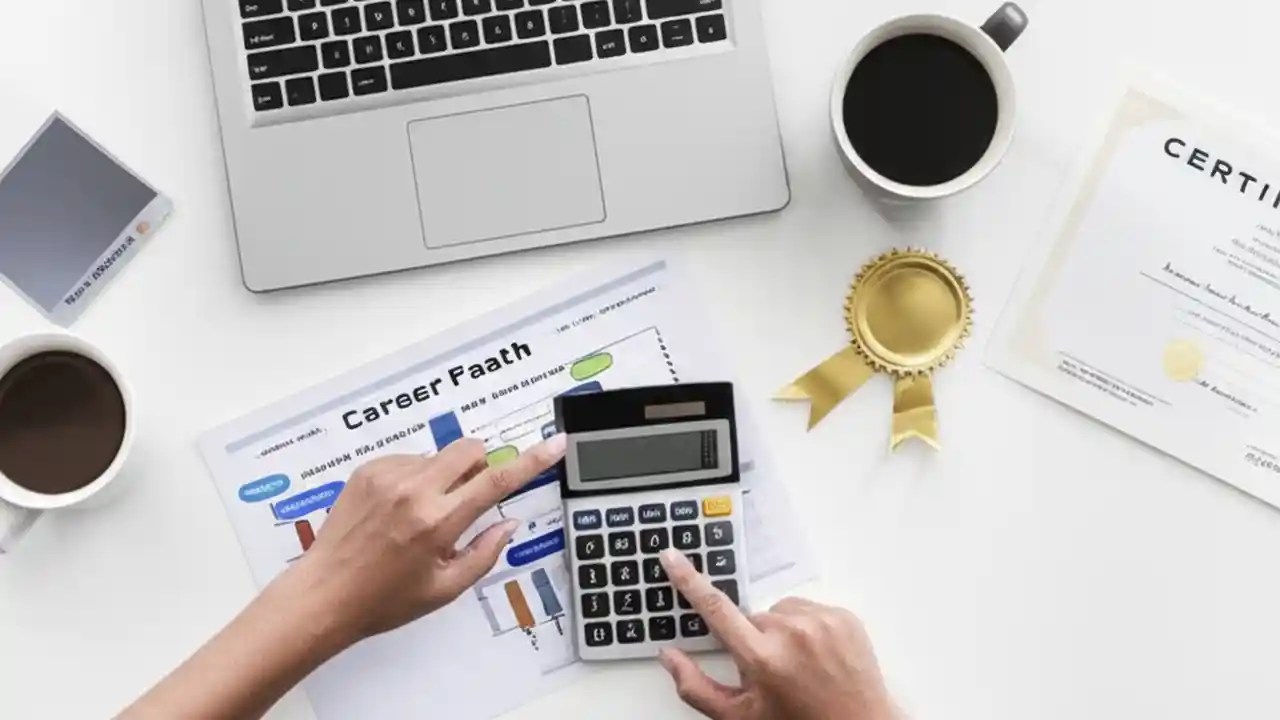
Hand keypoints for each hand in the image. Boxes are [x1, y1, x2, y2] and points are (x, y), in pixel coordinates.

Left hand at [282, 435, 566, 644]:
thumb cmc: (384, 600)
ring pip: (438, 456)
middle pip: (470, 449)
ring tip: (418, 517)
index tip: (555, 444)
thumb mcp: (445, 588)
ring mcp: (388, 476)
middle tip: (467, 497)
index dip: (532, 461)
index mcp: (438, 522)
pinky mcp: (368, 470)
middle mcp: (415, 491)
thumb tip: (508, 522)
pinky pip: (409, 460)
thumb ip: (485, 552)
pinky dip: (414, 478)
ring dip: (443, 477)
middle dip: (480, 465)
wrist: (323, 594)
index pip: (497, 482)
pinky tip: (397, 510)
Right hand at [657, 550, 898, 719]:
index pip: (716, 609)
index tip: (671, 556)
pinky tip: (816, 655)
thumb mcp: (740, 717)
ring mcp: (821, 621)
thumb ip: (696, 688)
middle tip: (772, 669)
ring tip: (797, 663)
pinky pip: (809, 609)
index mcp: (762, 659)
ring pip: (780, 611)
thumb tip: (669, 655)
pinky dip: (806, 628)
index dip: (689, 580)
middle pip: (751, 618)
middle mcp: (792, 633)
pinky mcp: (843, 616)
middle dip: (752, 639)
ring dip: (780, 631)